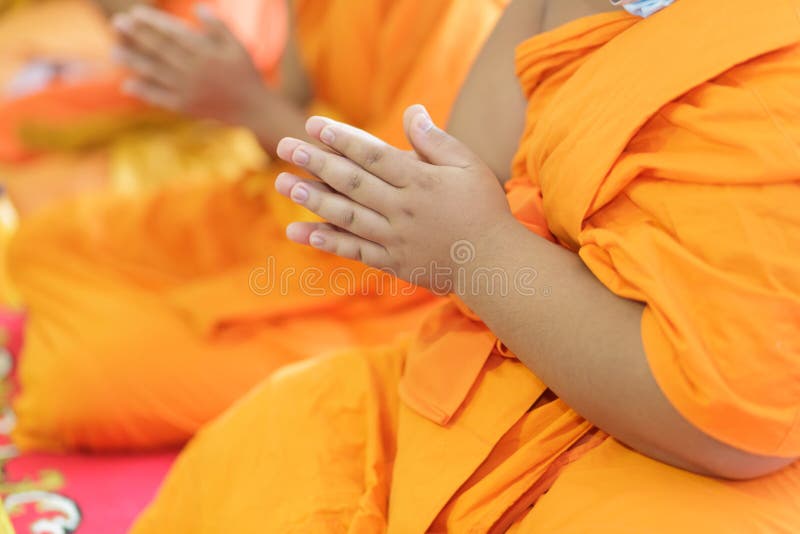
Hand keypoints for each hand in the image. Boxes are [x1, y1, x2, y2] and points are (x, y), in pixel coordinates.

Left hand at [111, 4, 265, 124]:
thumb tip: (198, 9)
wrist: (253, 109)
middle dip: (137, 36)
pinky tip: (128, 84)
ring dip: (133, 62)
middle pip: (160, 50)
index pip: (173, 33)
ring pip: (156, 73)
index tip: (135, 13)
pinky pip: (161, 98)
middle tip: (117, 24)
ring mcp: (188, 90)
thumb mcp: (238, 46)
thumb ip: (219, 27)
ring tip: (114, 53)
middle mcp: (194, 70)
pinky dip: (144, 92)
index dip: (153, 22)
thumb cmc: (245, 74)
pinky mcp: (186, 107)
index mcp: (206, 53)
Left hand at [274, 105, 514, 292]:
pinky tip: (303, 232)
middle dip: (316, 162)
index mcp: (420, 181)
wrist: (493, 264)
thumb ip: (436, 141)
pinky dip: (329, 242)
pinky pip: (355, 251)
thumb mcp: (468, 166)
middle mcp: (402, 209)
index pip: (373, 155)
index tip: (313, 124)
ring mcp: (394, 238)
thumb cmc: (483, 209)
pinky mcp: (392, 263)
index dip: (341, 139)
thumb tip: (411, 111)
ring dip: (313, 200)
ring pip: (347, 216)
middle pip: (352, 182)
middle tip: (285, 146)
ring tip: (283, 185)